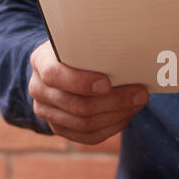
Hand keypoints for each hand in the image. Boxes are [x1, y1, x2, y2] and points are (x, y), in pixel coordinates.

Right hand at [28, 41, 148, 143]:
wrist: (60, 66)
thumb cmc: (76, 50)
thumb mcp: (79, 42)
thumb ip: (94, 50)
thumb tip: (130, 62)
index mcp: (40, 61)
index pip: (54, 75)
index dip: (81, 82)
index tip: (107, 82)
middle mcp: (38, 88)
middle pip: (77, 105)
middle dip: (114, 101)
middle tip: (140, 94)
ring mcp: (46, 111)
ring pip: (84, 124)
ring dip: (116, 115)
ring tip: (136, 103)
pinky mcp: (58, 127)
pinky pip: (87, 136)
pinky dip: (111, 128)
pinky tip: (125, 115)